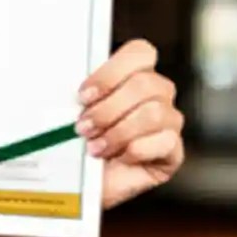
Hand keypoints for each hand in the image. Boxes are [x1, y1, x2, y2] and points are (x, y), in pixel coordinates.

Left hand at [76, 39, 184, 209]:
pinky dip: (136, 150)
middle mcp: (156, 94)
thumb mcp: (69, 110)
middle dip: (108, 108)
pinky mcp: (174, 151)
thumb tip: (63, 79)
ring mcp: (169, 122)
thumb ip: (76, 91)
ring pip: (155, 112)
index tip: (84, 94)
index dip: (112, 71)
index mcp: (131, 74)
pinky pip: (166, 142)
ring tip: (95, 146)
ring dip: (119, 131)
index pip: (140, 52)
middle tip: (83, 126)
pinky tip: (119, 157)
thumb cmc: (75, 142)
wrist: (80, 184)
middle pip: (146, 83)